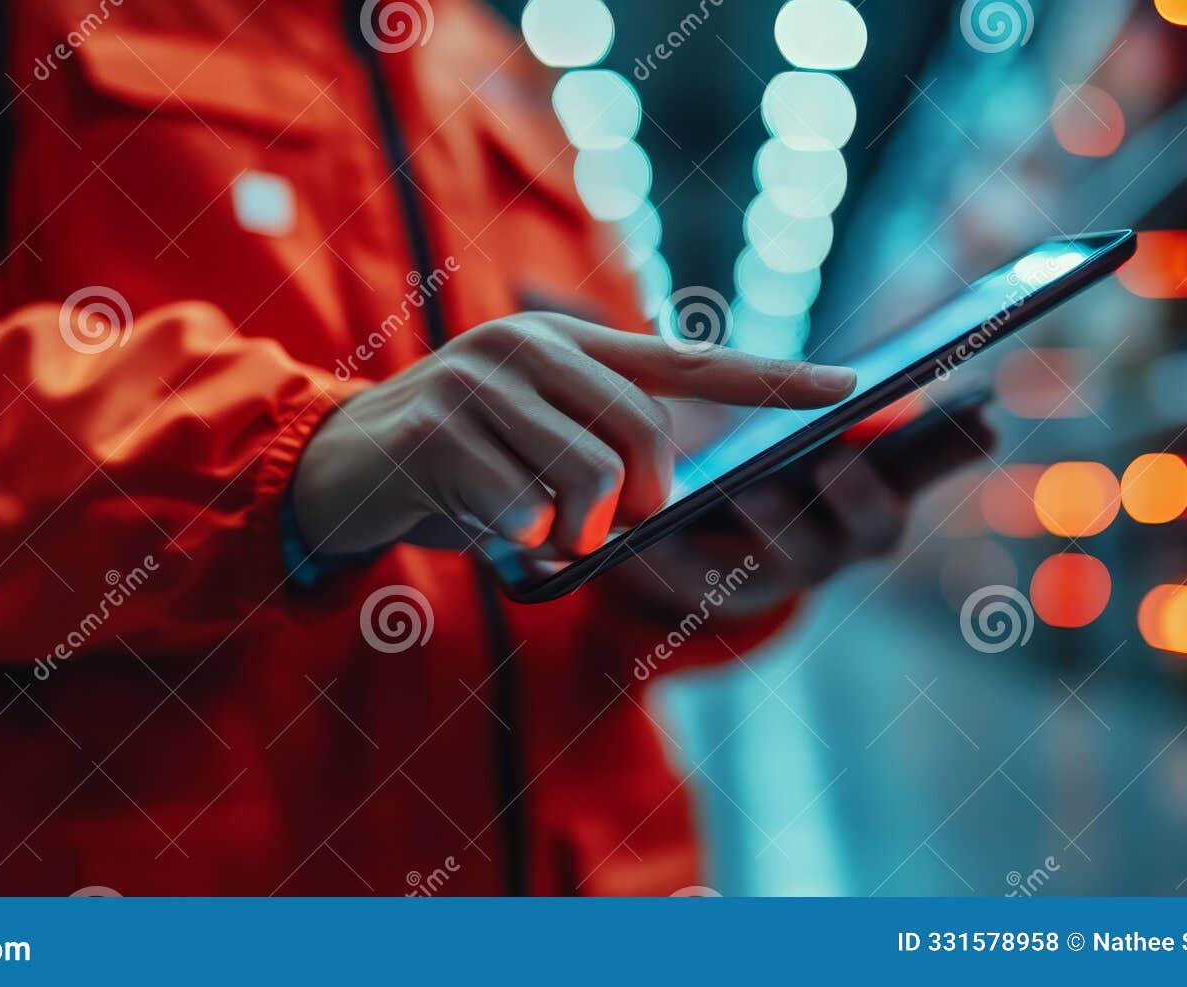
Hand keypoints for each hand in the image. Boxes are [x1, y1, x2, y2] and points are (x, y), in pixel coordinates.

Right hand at [292, 313, 858, 558]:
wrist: (333, 468)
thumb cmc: (455, 462)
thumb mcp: (532, 441)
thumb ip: (600, 449)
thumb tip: (669, 507)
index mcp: (565, 342)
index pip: (688, 359)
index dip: (771, 377)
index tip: (852, 388)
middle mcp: (526, 347)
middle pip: (644, 435)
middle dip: (640, 503)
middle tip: (600, 528)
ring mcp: (476, 383)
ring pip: (588, 479)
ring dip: (571, 533)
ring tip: (532, 532)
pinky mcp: (435, 433)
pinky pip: (519, 511)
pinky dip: (513, 544)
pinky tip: (478, 530)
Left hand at [614, 399, 994, 618]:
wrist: (683, 536)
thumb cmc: (771, 467)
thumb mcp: (817, 433)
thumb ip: (865, 410)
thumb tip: (930, 371)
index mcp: (873, 495)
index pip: (930, 471)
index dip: (956, 448)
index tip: (983, 417)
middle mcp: (837, 544)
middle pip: (870, 530)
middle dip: (860, 496)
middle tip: (840, 460)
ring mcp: (774, 573)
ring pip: (786, 560)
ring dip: (774, 524)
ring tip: (750, 488)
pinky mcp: (703, 588)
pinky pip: (692, 575)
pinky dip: (674, 551)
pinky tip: (657, 526)